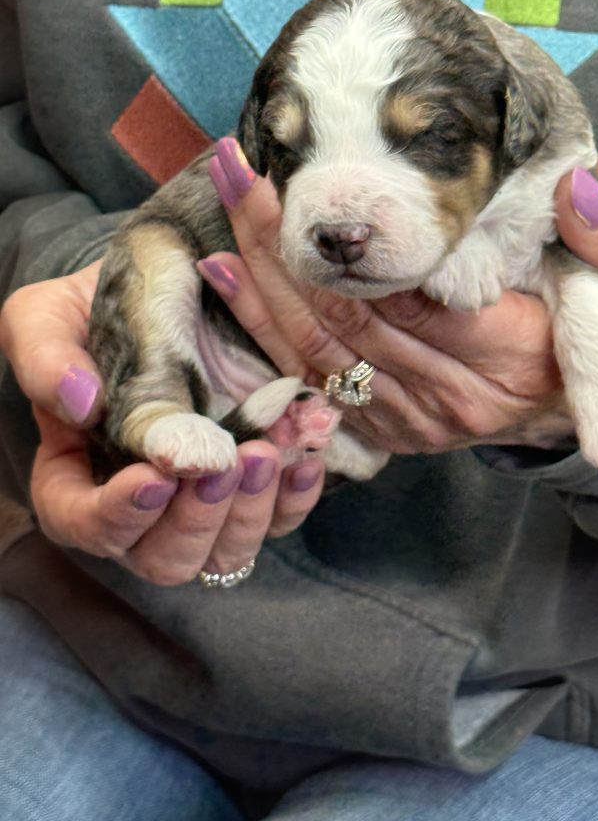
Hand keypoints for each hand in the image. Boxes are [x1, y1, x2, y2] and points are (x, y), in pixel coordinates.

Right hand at [0, 266, 326, 584]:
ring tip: (264, 454)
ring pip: (225, 552)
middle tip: (223, 466)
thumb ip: (46, 360)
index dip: (117, 516)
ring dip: (249, 513)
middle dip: (196, 520)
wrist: (161, 287)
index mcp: (76, 479)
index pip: (86, 525)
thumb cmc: (92, 315)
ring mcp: (202, 502)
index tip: (155, 477)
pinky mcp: (253, 486)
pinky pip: (279, 519)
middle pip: (165, 558)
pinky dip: (295, 499)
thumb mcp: (45, 319)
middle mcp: (142, 507)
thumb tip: (80, 403)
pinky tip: (304, 460)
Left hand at [203, 142, 597, 455]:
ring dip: (259, 286)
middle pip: (344, 320)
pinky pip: (312, 387)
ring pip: (316, 356)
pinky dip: (266, 334)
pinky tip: (231, 282)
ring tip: (222, 215)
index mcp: (505, 354)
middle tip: (235, 173)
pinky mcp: (388, 432)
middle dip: (280, 245)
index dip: (340, 238)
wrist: (583, 405)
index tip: (295, 176)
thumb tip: (574, 185)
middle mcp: (449, 399)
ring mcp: (412, 424)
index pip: (404, 293)